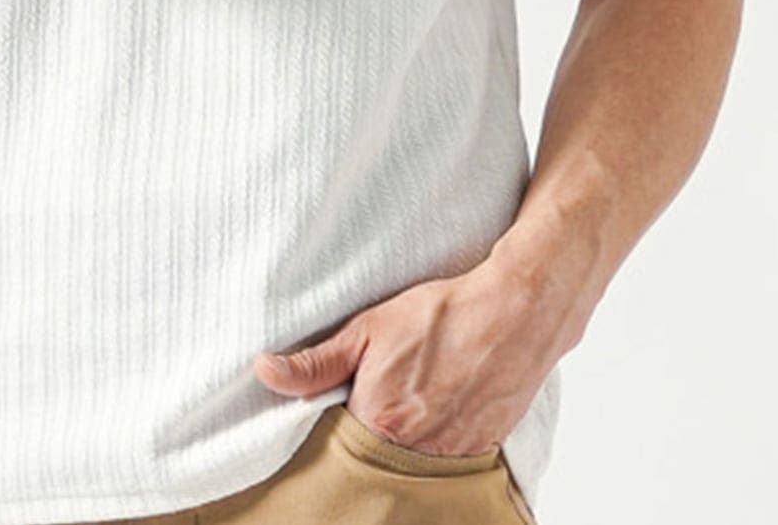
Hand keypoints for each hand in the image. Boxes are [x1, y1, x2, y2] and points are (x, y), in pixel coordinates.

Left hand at [253, 248, 569, 455]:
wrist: (514, 312)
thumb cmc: (440, 314)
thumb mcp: (367, 329)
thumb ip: (315, 362)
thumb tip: (263, 371)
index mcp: (378, 423)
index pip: (338, 447)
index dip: (334, 429)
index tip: (337, 411)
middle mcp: (414, 451)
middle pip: (377, 462)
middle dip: (370, 439)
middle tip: (379, 400)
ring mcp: (452, 456)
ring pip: (413, 465)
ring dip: (405, 445)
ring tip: (410, 406)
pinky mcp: (482, 451)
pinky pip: (449, 464)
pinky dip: (439, 446)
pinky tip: (439, 414)